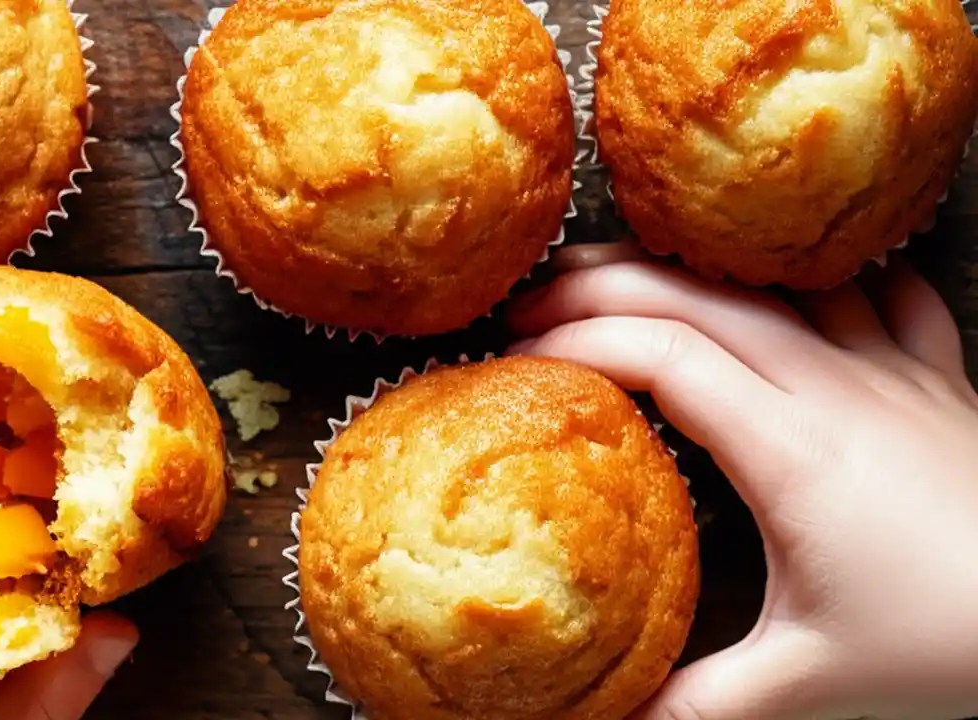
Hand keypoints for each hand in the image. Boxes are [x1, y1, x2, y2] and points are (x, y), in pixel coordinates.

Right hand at [508, 259, 977, 719]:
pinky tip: (798, 285)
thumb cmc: (950, 641)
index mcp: (792, 450)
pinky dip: (826, 279)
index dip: (582, 339)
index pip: (664, 355)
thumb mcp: (810, 681)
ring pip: (776, 282)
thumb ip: (701, 699)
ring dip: (692, 268)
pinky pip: (881, 295)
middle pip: (701, 297)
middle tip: (533, 295)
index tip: (520, 353)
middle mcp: (837, 389)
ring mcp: (893, 372)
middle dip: (603, 283)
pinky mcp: (939, 379)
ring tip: (628, 268)